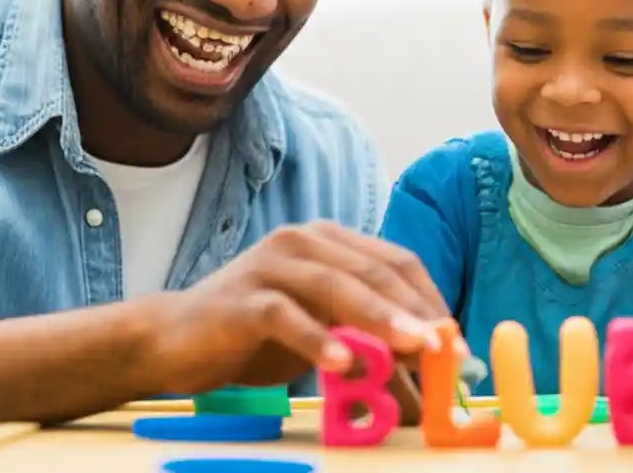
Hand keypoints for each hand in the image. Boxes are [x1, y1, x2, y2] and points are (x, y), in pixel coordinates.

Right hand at [139, 221, 451, 400]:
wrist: (177, 339)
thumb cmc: (256, 337)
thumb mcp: (323, 340)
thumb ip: (369, 351)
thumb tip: (425, 390)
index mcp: (329, 242)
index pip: (396, 262)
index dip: (430, 300)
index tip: (455, 341)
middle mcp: (303, 241)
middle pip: (373, 271)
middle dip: (415, 312)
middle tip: (444, 349)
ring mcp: (271, 264)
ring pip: (337, 286)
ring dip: (380, 319)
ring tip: (413, 348)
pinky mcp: (243, 297)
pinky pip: (286, 315)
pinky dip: (317, 339)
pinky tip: (343, 361)